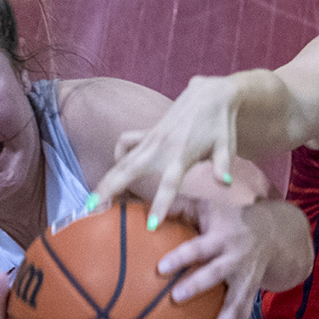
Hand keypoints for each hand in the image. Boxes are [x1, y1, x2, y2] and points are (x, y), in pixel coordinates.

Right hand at [89, 76, 238, 227]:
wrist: (212, 93)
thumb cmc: (220, 123)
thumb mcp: (226, 145)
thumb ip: (222, 166)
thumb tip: (225, 184)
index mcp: (181, 154)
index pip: (169, 184)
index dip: (160, 204)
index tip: (150, 225)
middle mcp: (161, 147)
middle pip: (129, 170)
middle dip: (110, 188)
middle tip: (91, 208)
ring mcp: (152, 139)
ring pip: (122, 160)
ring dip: (106, 178)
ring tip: (92, 199)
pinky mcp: (149, 132)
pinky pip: (127, 142)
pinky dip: (119, 153)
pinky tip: (118, 164)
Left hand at [156, 193, 262, 318]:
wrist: (273, 231)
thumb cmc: (228, 217)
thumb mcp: (207, 206)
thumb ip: (178, 207)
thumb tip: (148, 213)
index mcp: (222, 236)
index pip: (198, 246)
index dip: (182, 256)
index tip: (161, 267)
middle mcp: (236, 257)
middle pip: (216, 273)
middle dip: (198, 285)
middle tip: (176, 298)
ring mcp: (246, 278)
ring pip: (235, 302)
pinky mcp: (251, 293)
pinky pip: (245, 316)